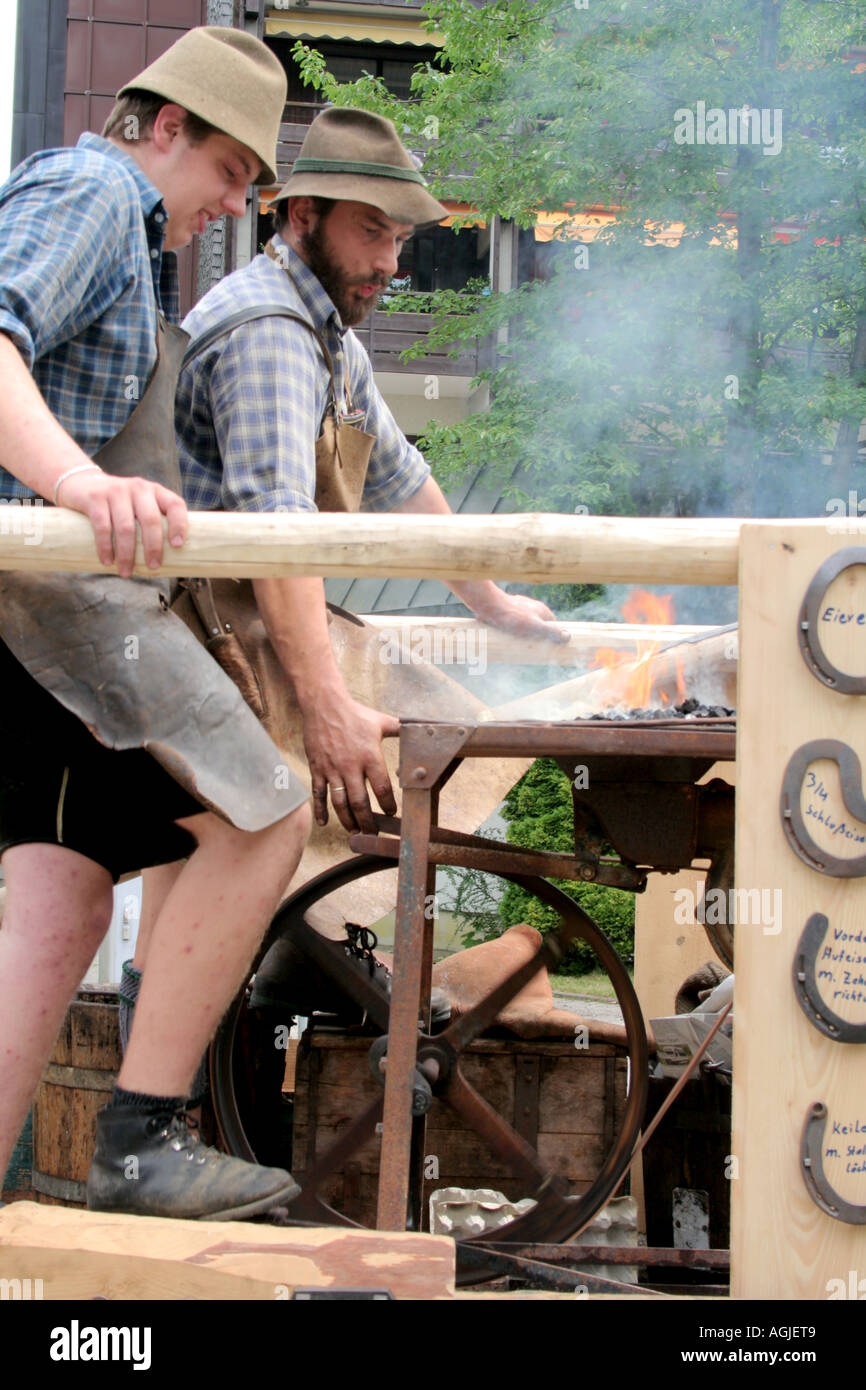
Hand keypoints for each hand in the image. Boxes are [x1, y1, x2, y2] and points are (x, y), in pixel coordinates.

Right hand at [56, 469, 187, 577]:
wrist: (81, 483)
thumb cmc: (118, 504)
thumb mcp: (139, 505)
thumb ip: (151, 522)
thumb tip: (168, 560)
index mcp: (154, 491)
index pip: (174, 504)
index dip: (179, 525)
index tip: (177, 546)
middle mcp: (138, 487)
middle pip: (151, 520)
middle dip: (153, 547)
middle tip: (153, 567)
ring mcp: (116, 491)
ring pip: (126, 527)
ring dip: (127, 554)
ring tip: (126, 572)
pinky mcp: (95, 497)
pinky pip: (102, 526)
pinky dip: (105, 547)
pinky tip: (107, 561)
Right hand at [301, 691, 399, 833]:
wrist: (324, 705)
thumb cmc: (355, 713)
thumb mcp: (381, 721)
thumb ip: (400, 730)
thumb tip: (421, 729)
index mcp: (370, 755)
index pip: (382, 787)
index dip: (388, 804)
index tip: (392, 813)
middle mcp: (351, 765)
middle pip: (360, 801)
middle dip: (367, 821)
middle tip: (372, 833)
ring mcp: (332, 769)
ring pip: (339, 802)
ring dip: (347, 820)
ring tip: (354, 832)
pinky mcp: (318, 768)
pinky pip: (318, 794)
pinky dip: (320, 810)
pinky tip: (324, 823)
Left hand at [478, 592, 569, 643]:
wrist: (488, 605)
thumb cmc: (511, 616)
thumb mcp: (534, 626)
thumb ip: (550, 631)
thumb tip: (568, 637)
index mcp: (542, 612)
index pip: (554, 627)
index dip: (554, 638)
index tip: (552, 650)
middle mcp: (533, 610)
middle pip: (540, 628)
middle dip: (539, 639)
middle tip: (535, 653)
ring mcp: (520, 611)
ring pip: (527, 627)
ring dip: (526, 638)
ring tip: (522, 650)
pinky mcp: (509, 614)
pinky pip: (515, 627)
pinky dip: (515, 634)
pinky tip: (511, 642)